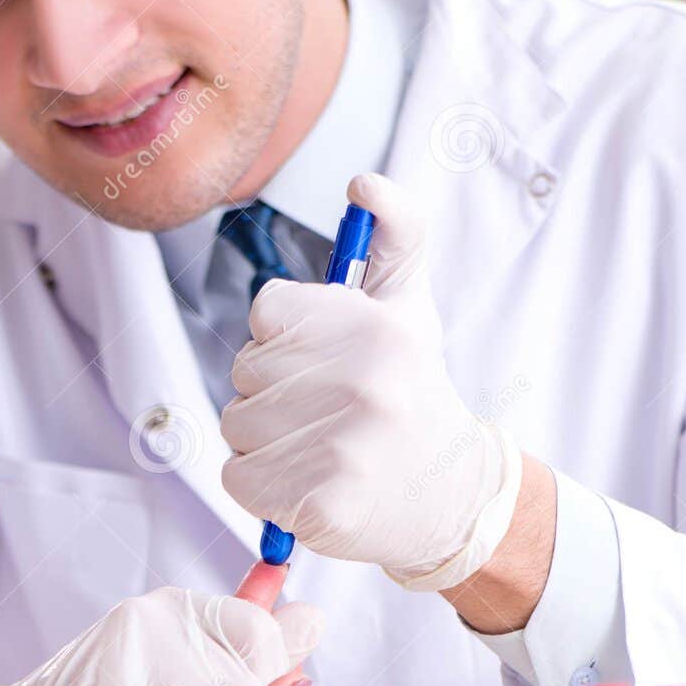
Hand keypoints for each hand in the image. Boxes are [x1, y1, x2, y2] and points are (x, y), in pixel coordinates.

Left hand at [220, 173, 523, 591]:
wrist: (449, 497)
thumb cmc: (412, 393)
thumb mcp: (410, 306)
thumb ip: (397, 234)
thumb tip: (365, 182)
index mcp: (375, 327)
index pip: (267, 311)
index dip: (288, 339)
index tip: (330, 361)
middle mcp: (361, 382)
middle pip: (244, 370)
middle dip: (272, 392)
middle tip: (328, 413)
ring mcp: (340, 446)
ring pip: (236, 424)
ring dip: (264, 441)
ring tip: (320, 449)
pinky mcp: (319, 502)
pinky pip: (237, 478)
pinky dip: (262, 488)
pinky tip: (309, 484)